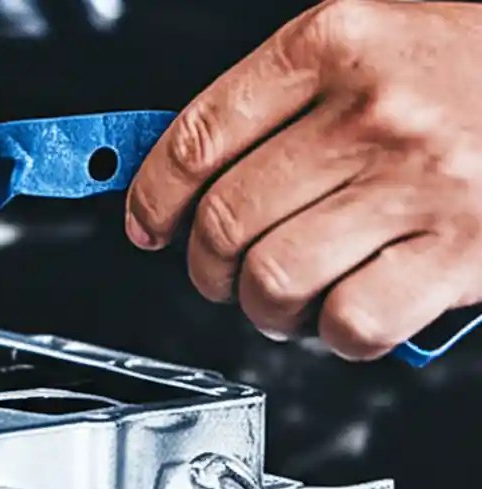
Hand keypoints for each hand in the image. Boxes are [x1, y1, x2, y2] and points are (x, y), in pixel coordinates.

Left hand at [125, 0, 481, 360]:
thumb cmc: (469, 67)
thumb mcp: (367, 47)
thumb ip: (279, 104)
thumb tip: (183, 173)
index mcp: (331, 47)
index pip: (195, 141)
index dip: (153, 199)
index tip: (148, 225)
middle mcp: (371, 114)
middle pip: (225, 222)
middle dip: (206, 268)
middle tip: (223, 273)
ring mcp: (419, 184)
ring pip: (274, 280)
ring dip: (263, 308)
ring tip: (283, 297)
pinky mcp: (464, 250)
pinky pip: (351, 321)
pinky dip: (334, 333)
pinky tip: (347, 309)